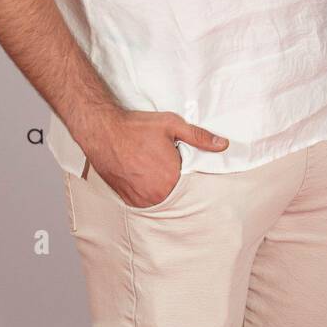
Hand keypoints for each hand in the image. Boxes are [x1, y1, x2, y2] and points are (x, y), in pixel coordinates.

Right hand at [82, 109, 228, 208]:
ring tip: (155, 168)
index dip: (190, 172)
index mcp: (171, 179)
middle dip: (177, 180)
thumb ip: (200, 137)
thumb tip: (223, 145)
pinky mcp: (129, 200)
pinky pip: (146, 201)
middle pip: (177, 192)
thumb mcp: (172, 125)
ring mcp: (141, 200)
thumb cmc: (137, 127)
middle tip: (168, 163)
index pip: (192, 184)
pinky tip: (145, 174)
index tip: (186, 163)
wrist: (103, 132)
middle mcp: (157, 195)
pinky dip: (149, 191)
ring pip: (161, 198)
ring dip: (162, 187)